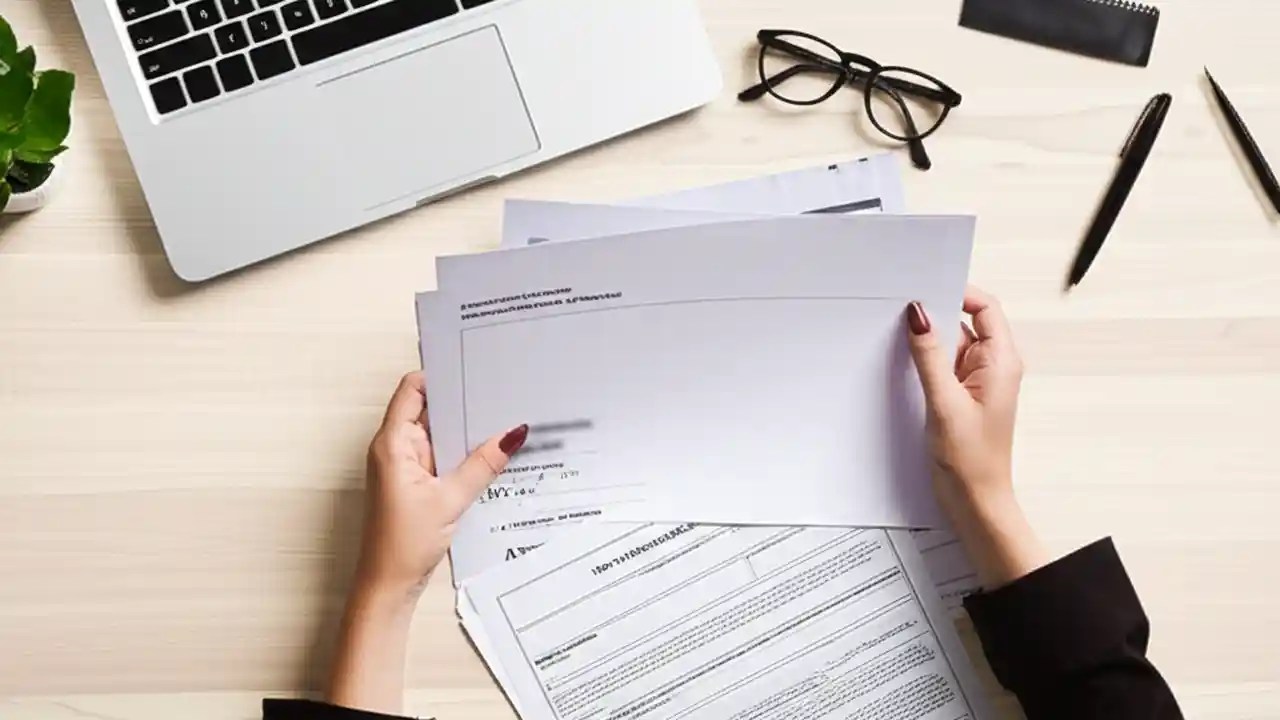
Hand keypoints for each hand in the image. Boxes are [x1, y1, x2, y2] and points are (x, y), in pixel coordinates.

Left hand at [326, 372, 526, 713]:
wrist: (387, 587)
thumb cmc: (404, 544)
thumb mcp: (450, 500)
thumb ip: (483, 464)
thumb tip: (513, 432)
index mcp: (393, 443)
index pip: (413, 389)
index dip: (440, 374)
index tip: (474, 366)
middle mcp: (396, 448)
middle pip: (430, 408)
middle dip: (463, 400)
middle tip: (502, 390)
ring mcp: (406, 466)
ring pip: (439, 433)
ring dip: (466, 429)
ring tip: (504, 419)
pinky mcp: (416, 483)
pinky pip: (442, 456)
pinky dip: (463, 453)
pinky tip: (491, 455)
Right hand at [905, 287, 1046, 586]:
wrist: (975, 502)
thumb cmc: (972, 461)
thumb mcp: (944, 402)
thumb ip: (929, 355)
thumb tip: (918, 314)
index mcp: (1002, 361)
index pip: (985, 307)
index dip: (957, 291)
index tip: (924, 289)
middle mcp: (992, 366)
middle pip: (964, 321)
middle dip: (935, 316)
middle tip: (903, 314)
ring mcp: (975, 381)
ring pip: (949, 344)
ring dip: (927, 343)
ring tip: (900, 344)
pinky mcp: (960, 396)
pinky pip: (941, 366)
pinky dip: (923, 363)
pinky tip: (905, 367)